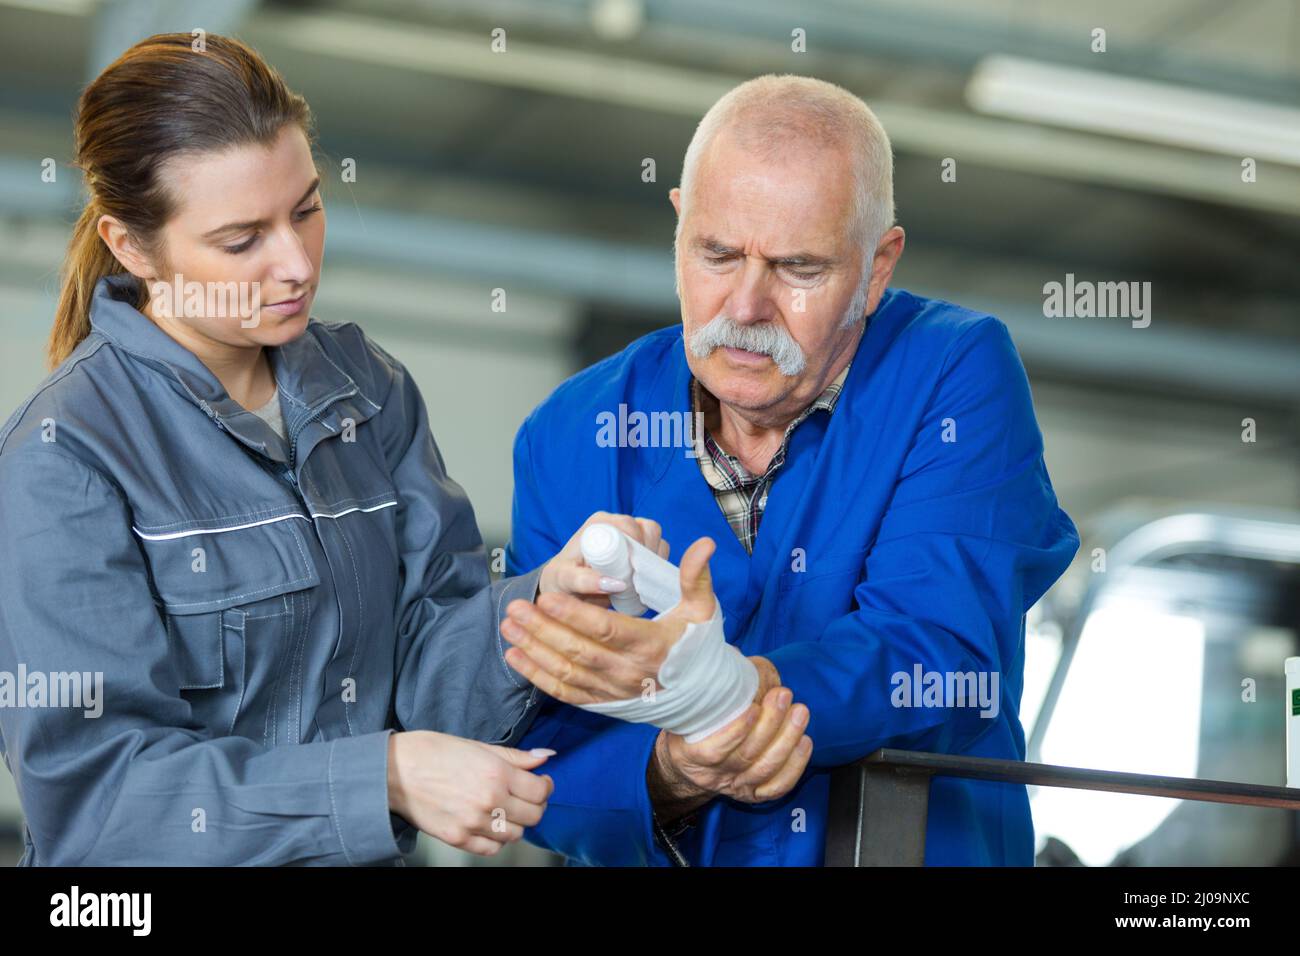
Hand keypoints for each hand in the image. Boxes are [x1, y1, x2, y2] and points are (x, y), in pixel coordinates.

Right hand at [387, 731, 553, 856]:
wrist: (394, 771)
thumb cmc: (432, 751)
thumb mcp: (477, 745)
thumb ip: (515, 756)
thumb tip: (546, 755)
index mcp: (497, 773)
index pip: (540, 791)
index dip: (546, 786)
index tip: (541, 782)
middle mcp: (489, 800)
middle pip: (533, 815)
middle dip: (536, 805)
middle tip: (526, 796)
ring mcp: (473, 822)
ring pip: (515, 834)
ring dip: (516, 823)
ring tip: (505, 809)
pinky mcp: (458, 838)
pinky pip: (491, 849)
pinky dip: (496, 839)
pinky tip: (489, 824)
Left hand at [502, 536, 718, 703]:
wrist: (701, 696)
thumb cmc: (698, 647)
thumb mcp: (702, 610)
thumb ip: (696, 576)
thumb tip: (704, 542)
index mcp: (650, 646)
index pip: (607, 629)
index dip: (576, 615)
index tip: (548, 596)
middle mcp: (628, 672)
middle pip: (578, 651)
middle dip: (543, 629)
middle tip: (516, 606)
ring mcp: (612, 690)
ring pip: (566, 672)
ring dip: (534, 649)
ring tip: (508, 625)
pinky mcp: (601, 701)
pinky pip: (563, 692)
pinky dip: (536, 675)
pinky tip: (515, 655)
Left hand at [537, 512, 670, 605]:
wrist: (566, 591)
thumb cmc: (561, 581)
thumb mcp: (566, 580)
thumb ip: (584, 581)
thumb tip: (616, 584)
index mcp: (599, 522)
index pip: (630, 526)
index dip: (638, 546)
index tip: (634, 572)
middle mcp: (616, 523)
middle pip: (648, 530)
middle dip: (647, 555)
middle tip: (637, 580)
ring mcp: (630, 534)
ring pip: (657, 539)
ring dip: (653, 561)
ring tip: (638, 581)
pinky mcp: (640, 547)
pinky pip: (660, 550)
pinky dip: (657, 565)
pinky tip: (644, 580)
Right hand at [650, 684, 812, 806]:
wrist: (688, 763)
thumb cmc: (692, 725)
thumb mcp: (686, 706)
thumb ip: (703, 685)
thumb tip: (717, 652)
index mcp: (690, 754)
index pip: (713, 751)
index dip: (735, 731)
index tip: (752, 707)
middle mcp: (714, 775)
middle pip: (747, 756)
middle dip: (770, 724)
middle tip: (783, 694)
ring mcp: (736, 785)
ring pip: (766, 769)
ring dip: (787, 739)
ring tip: (800, 711)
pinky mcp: (755, 793)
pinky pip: (778, 786)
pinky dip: (795, 765)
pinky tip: (805, 741)